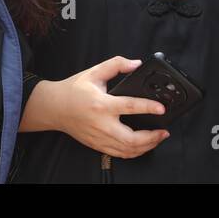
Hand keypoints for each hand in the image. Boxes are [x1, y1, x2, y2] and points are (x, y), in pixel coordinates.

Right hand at [50, 57, 169, 158]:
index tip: (162, 109)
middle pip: (131, 139)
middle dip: (152, 137)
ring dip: (147, 146)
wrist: (54, 108)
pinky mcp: (98, 145)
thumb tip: (136, 63)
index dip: (148, 108)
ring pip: (127, 150)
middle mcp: (102, 124)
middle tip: (164, 130)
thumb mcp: (95, 72)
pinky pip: (120, 154)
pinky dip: (135, 152)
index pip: (130, 107)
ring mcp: (100, 138)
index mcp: (102, 104)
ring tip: (158, 138)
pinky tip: (143, 145)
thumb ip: (117, 65)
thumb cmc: (74, 89)